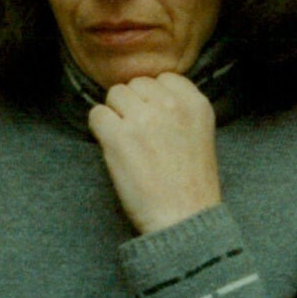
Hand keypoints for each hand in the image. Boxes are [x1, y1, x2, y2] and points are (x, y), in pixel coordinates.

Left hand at [87, 73, 222, 234]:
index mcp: (196, 104)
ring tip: (129, 143)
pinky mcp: (118, 137)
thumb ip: (179, 110)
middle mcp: (171, 106)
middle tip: (141, 137)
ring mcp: (143, 120)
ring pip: (115, 94)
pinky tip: (113, 148)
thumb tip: (143, 94)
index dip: (155, 99)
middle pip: (137, 84)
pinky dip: (99, 130)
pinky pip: (96, 114)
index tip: (157, 122)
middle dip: (134, 106)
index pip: (164, 78)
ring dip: (116, 116)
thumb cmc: (190, 185)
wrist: (183, 219)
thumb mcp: (200, 135)